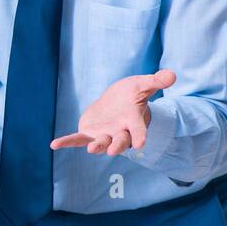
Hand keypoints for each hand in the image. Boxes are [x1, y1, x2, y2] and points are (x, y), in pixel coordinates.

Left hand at [50, 69, 175, 155]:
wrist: (115, 102)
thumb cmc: (131, 95)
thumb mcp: (142, 85)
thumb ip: (155, 81)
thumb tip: (172, 75)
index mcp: (133, 121)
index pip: (139, 130)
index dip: (140, 135)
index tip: (142, 144)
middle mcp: (119, 132)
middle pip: (120, 141)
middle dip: (117, 145)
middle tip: (112, 150)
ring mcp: (103, 134)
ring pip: (100, 143)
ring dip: (96, 146)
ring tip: (92, 149)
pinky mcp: (89, 134)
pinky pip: (77, 139)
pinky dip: (67, 142)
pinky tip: (54, 145)